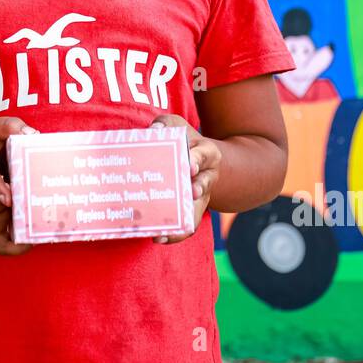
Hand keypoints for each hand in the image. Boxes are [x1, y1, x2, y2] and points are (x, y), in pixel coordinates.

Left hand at [150, 114, 220, 244]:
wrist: (200, 159)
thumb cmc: (184, 141)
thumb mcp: (176, 126)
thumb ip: (165, 124)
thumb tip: (154, 131)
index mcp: (207, 154)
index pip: (204, 156)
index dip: (198, 160)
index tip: (190, 166)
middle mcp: (207, 177)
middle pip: (205, 185)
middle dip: (198, 189)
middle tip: (190, 193)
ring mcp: (200, 197)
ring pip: (197, 213)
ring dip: (184, 223)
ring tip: (164, 231)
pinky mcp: (191, 211)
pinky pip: (187, 226)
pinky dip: (175, 234)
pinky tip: (158, 237)